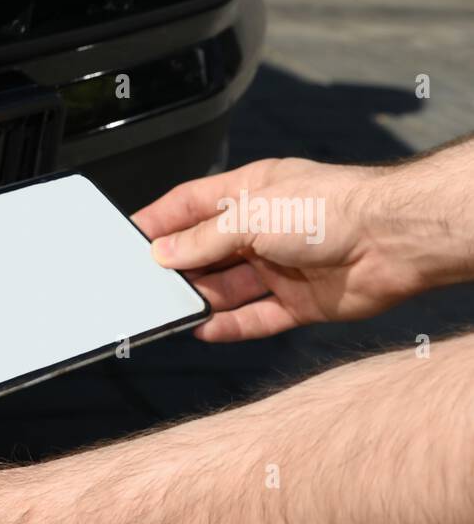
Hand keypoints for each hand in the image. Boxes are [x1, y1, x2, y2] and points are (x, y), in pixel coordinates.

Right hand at [136, 156, 464, 341]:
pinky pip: (256, 318)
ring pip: (229, 289)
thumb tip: (164, 252)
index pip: (191, 205)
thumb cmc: (333, 208)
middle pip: (206, 251)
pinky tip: (205, 330)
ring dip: (202, 300)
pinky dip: (231, 326)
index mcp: (251, 193)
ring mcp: (282, 267)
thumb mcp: (251, 215)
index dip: (158, 221)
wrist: (394, 239)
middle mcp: (265, 229)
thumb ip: (203, 238)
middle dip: (177, 267)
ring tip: (171, 310)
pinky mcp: (301, 302)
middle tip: (144, 284)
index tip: (127, 238)